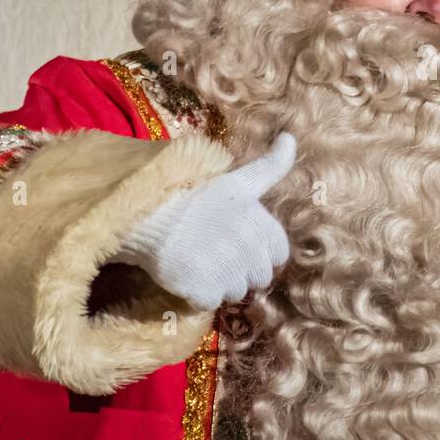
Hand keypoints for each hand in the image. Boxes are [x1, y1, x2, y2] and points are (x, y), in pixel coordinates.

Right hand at [110, 132, 296, 310]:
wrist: (148, 213)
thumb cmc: (195, 195)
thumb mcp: (238, 179)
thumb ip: (271, 166)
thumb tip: (291, 137)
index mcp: (262, 224)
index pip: (278, 255)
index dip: (258, 251)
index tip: (237, 240)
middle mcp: (248, 248)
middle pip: (259, 278)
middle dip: (240, 269)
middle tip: (214, 250)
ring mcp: (226, 270)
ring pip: (235, 292)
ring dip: (219, 283)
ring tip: (198, 259)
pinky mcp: (201, 289)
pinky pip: (210, 302)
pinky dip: (198, 294)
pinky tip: (186, 271)